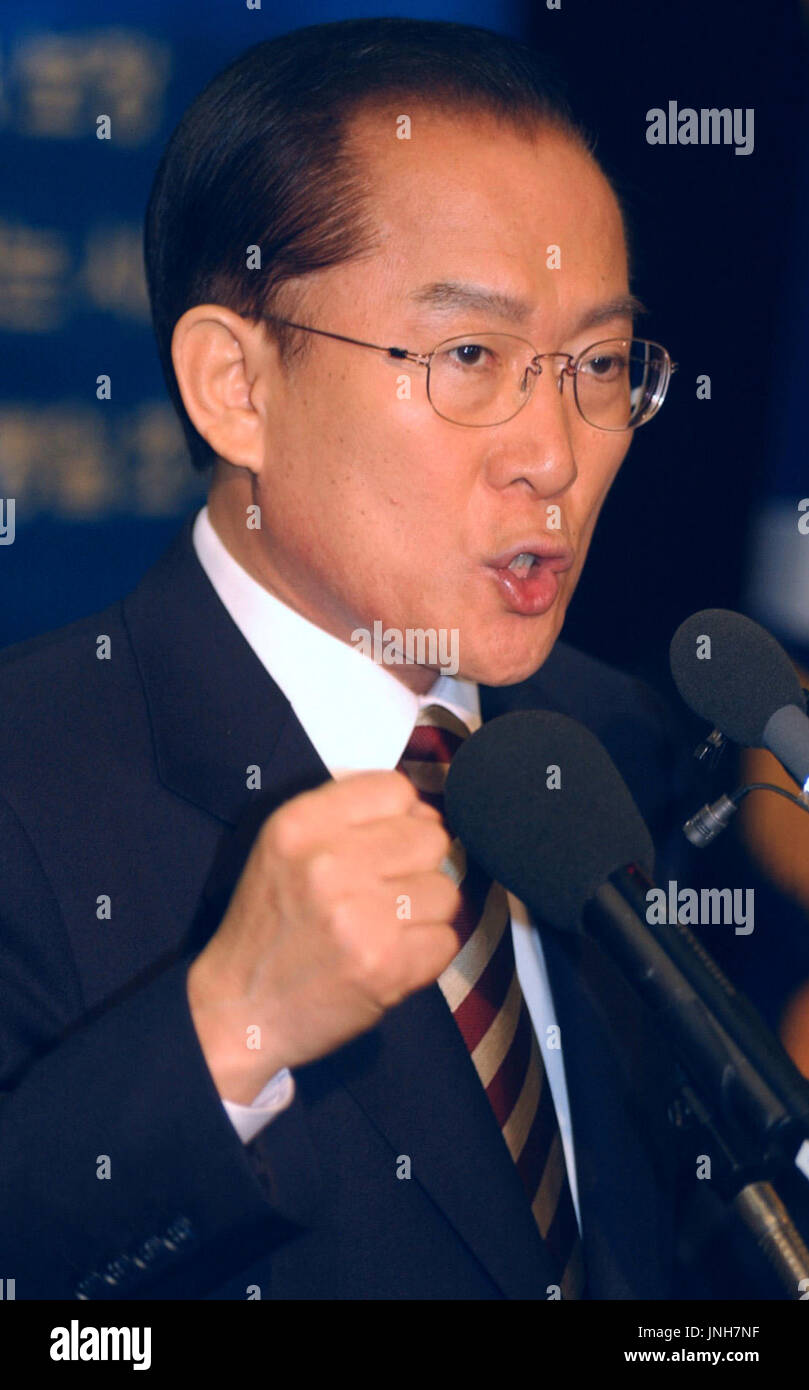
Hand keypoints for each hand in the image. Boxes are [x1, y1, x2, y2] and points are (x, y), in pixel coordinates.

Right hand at [186, 770, 461, 1102]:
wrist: (239, 1010)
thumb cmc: (268, 925)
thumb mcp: (282, 848)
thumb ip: (344, 816)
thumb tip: (423, 812)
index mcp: (299, 825)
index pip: (396, 789)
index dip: (402, 817)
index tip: (387, 844)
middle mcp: (329, 863)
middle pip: (431, 838)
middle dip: (418, 865)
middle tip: (388, 892)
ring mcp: (360, 917)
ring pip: (446, 891)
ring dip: (425, 913)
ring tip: (386, 928)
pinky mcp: (385, 966)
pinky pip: (447, 940)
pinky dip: (426, 953)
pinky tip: (390, 958)